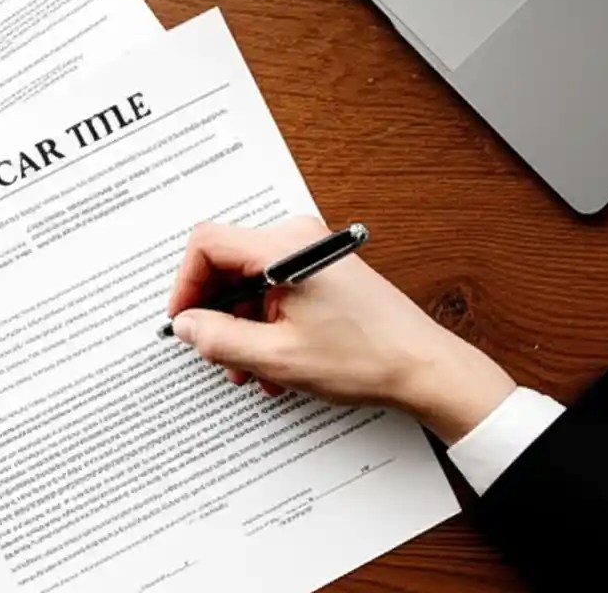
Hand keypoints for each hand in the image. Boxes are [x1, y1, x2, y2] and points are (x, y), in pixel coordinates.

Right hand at [167, 217, 516, 443]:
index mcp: (284, 248)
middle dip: (215, 312)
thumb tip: (187, 325)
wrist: (423, 367)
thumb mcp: (277, 357)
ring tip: (249, 369)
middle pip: (227, 263)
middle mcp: (297, 239)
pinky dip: (263, 324)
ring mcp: (311, 254)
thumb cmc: (365, 357)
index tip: (184, 321)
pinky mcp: (322, 271)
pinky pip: (273, 290)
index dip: (185, 285)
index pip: (207, 244)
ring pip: (249, 282)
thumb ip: (220, 339)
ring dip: (240, 326)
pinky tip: (272, 361)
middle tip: (214, 352)